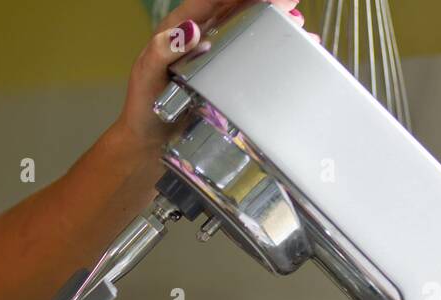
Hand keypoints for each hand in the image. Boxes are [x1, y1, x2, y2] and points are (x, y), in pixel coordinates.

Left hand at [119, 0, 320, 147]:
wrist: (150, 144)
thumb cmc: (143, 110)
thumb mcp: (146, 78)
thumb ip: (160, 52)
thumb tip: (190, 29)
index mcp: (177, 28)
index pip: (213, 0)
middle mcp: (197, 36)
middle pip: (235, 7)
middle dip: (264, 3)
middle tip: (290, 4)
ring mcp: (212, 54)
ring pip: (246, 26)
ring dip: (272, 21)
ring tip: (297, 23)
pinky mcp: (223, 73)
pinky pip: (248, 52)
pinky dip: (270, 47)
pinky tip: (291, 48)